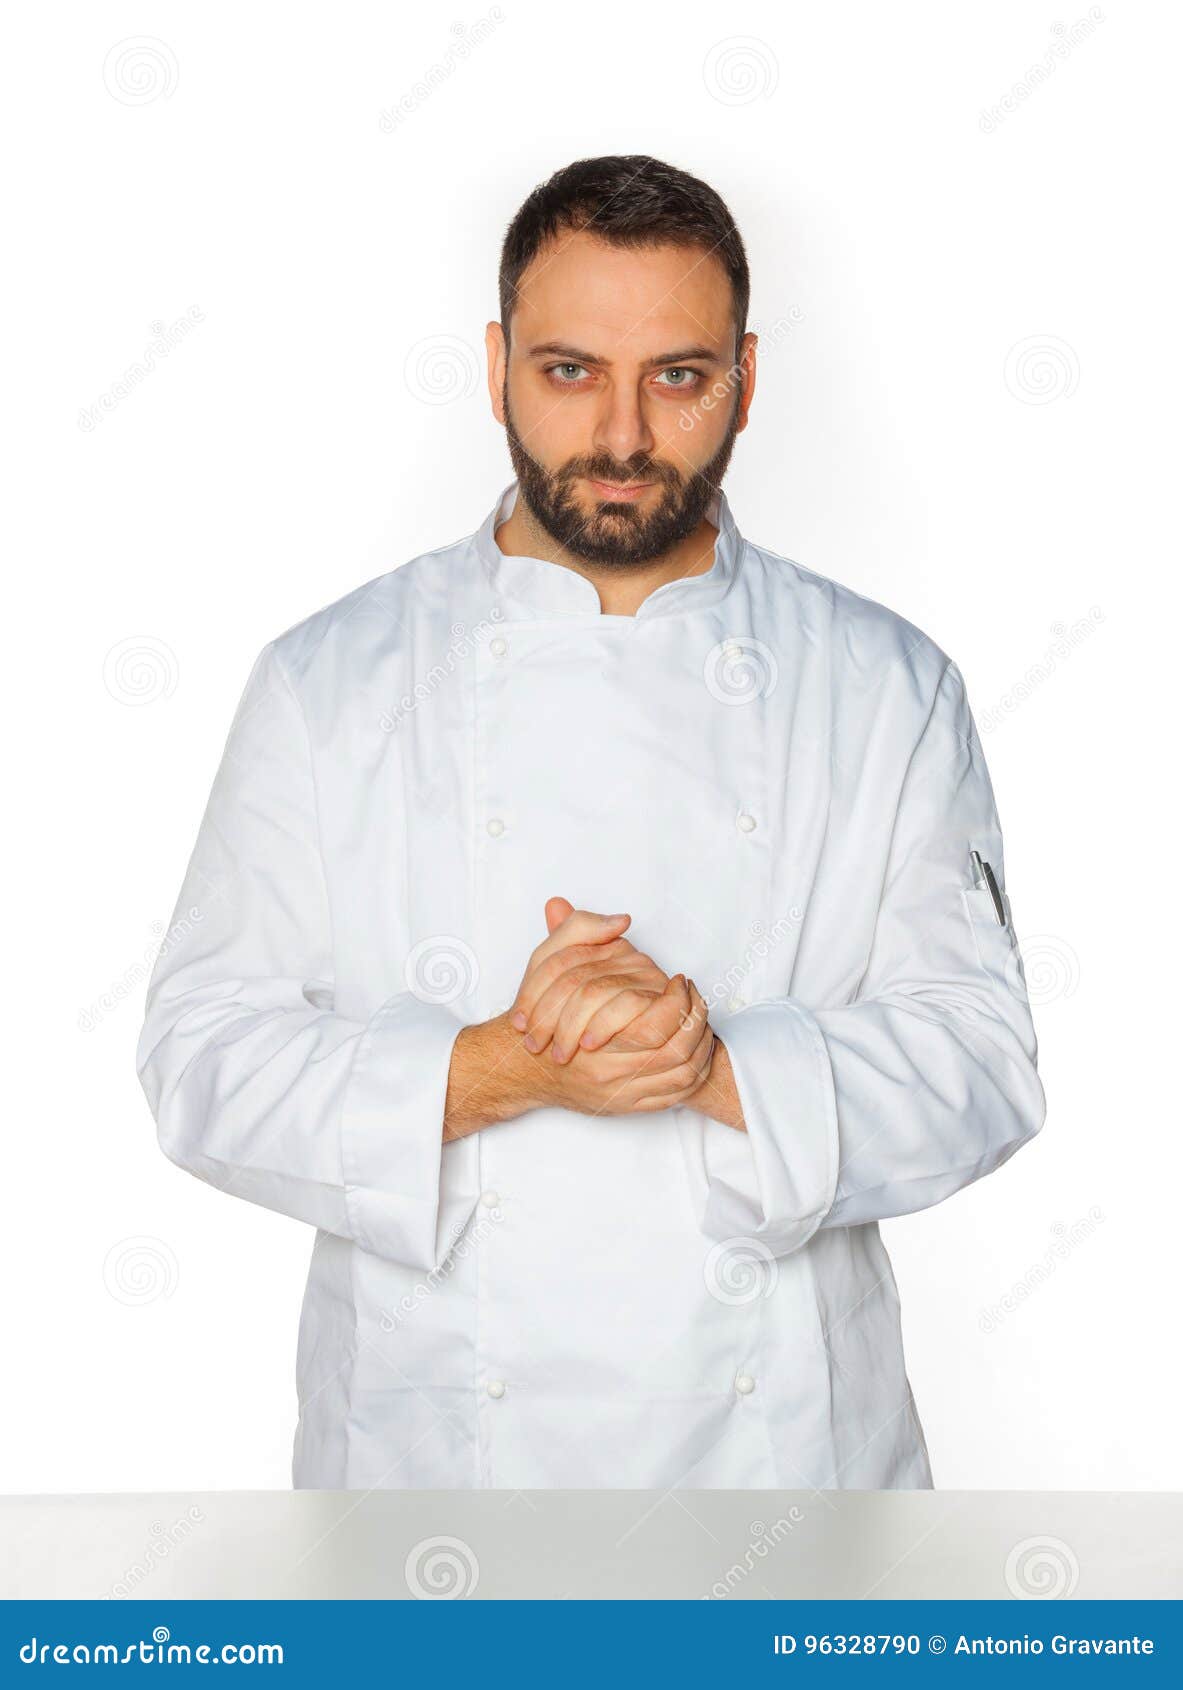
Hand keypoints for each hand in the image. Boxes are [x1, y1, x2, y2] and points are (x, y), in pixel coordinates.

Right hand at [509, 896, 715, 1112]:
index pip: (655, 1025)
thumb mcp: (547, 961)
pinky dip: (693, 1072)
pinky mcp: (629, 1106)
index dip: (679, 1001)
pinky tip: (696, 1048)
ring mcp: (621, 1091)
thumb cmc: (537, 1016)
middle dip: (698, 1022)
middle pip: (676, 1053)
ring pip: (681, 1075)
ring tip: (702, 1020)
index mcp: (595, 1037)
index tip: (681, 981)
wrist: (522, 1067)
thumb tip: (621, 921)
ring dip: (701, 1046)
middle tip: (698, 998)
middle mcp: (609, 1071)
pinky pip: (675, 1095)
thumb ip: (580, 931)